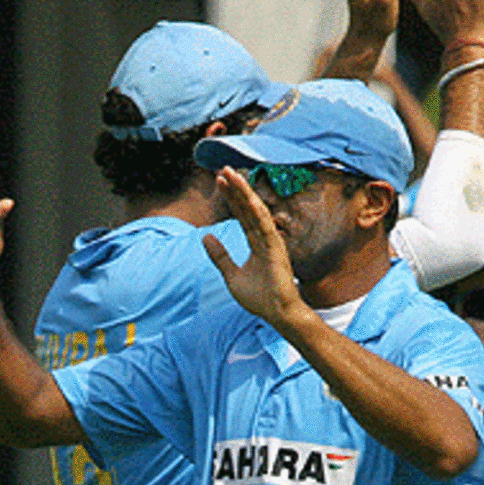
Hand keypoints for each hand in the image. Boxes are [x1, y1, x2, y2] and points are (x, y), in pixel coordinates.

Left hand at [204, 170, 306, 329]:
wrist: (277, 314)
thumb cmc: (260, 298)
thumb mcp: (232, 275)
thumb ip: (220, 256)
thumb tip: (206, 237)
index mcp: (256, 243)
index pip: (241, 215)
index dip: (231, 197)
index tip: (220, 181)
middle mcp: (265, 239)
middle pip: (248, 208)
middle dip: (236, 189)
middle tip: (223, 170)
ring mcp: (272, 242)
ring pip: (256, 212)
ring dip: (244, 193)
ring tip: (232, 175)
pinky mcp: (276, 250)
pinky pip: (265, 227)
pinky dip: (257, 212)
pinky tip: (248, 198)